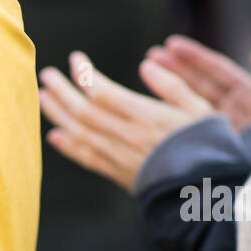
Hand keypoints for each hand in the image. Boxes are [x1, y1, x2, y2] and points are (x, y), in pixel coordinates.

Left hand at [38, 51, 213, 190]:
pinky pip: (87, 158)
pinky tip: (55, 135)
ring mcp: (119, 156)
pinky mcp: (117, 173)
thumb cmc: (207, 144)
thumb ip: (172, 85)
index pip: (104, 92)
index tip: (74, 59)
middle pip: (84, 112)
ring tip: (43, 98)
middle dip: (62, 92)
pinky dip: (68, 147)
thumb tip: (145, 65)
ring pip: (80, 133)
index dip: (85, 76)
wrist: (205, 190)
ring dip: (58, 115)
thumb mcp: (200, 108)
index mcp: (146, 116)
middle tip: (46, 75)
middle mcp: (127, 136)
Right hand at [145, 35, 250, 131]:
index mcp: (248, 96)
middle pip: (199, 84)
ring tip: (147, 74)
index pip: (217, 71)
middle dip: (175, 69)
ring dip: (170, 89)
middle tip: (150, 55)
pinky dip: (179, 119)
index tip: (172, 45)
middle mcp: (231, 112)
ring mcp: (222, 130)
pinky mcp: (218, 148)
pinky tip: (160, 112)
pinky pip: (193, 135)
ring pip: (192, 105)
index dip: (195, 58)